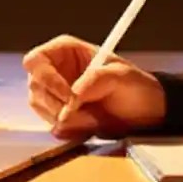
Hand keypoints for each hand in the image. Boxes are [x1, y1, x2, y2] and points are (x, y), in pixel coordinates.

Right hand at [22, 34, 165, 139]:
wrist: (147, 113)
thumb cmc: (136, 86)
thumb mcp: (121, 77)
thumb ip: (95, 81)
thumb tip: (71, 99)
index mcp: (66, 51)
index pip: (36, 60)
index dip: (46, 78)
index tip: (68, 96)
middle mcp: (56, 71)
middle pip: (35, 87)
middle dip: (56, 104)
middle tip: (82, 112)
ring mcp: (56, 95)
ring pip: (41, 108)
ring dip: (65, 119)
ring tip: (93, 118)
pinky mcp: (60, 116)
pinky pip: (52, 126)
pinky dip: (70, 130)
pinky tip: (90, 126)